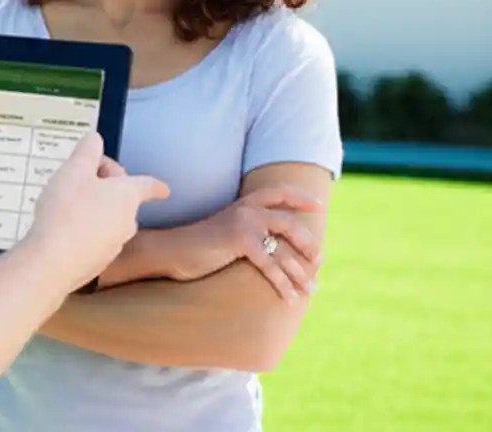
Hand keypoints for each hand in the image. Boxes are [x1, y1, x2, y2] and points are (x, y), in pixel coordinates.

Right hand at [24, 132, 169, 291]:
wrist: (52, 261)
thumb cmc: (66, 210)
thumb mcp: (73, 170)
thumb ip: (87, 151)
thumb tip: (95, 138)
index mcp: (127, 196)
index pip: (147, 186)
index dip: (154, 185)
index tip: (165, 189)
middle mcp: (127, 221)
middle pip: (123, 201)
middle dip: (106, 188)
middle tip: (81, 180)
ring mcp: (113, 245)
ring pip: (108, 220)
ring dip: (94, 210)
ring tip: (67, 206)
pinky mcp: (96, 263)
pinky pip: (94, 240)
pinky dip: (83, 232)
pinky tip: (61, 230)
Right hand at [164, 186, 322, 301]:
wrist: (171, 252)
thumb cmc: (198, 248)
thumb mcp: (228, 233)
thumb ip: (248, 232)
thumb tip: (272, 246)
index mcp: (245, 204)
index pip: (279, 193)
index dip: (300, 198)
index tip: (318, 206)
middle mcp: (248, 209)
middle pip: (289, 224)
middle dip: (308, 244)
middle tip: (319, 262)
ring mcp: (245, 223)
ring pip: (284, 249)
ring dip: (300, 272)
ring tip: (311, 289)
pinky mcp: (240, 240)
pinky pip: (270, 265)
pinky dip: (282, 284)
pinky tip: (289, 298)